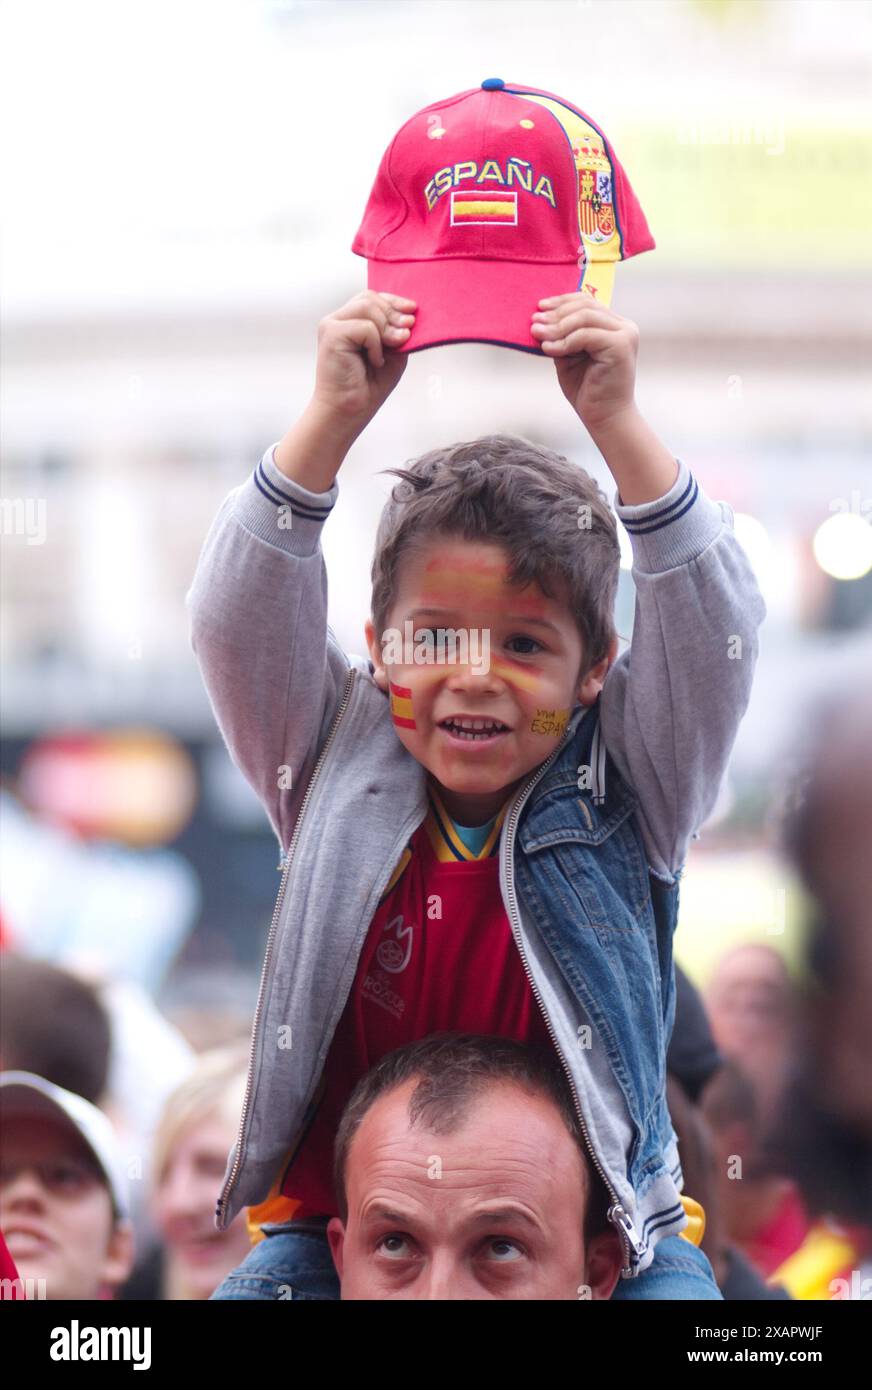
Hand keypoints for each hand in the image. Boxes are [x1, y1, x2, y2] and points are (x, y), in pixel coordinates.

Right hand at [311, 289, 416, 427]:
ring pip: (368, 307)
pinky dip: (376, 345)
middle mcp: (338, 319)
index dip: (394, 301)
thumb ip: (398, 331)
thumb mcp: (393, 352)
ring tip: (388, 352)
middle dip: (394, 314)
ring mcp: (332, 325)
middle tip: (406, 335)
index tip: (413, 310)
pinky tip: (374, 361)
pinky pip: (366, 328)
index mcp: (350, 321)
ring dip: (386, 329)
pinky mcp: (331, 334)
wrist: (350, 410)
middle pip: (370, 298)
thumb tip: (409, 315)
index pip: (372, 297)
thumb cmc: (368, 385)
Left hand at [531, 291, 638, 433]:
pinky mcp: (620, 346)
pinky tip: (548, 348)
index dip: (562, 301)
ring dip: (557, 326)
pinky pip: (585, 335)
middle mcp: (624, 327)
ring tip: (537, 333)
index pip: (587, 302)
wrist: (604, 417)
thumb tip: (540, 319)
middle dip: (556, 313)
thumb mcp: (569, 357)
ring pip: (584, 317)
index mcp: (614, 326)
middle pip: (585, 306)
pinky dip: (564, 341)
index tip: (540, 307)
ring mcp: (625, 335)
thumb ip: (561, 337)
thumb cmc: (587, 390)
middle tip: (534, 322)